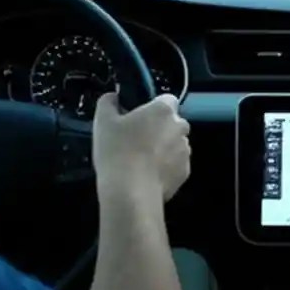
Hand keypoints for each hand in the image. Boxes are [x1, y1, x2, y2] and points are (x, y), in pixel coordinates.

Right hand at [93, 93, 190, 208]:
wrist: (131, 192)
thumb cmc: (117, 151)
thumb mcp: (103, 122)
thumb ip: (108, 103)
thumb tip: (113, 97)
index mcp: (163, 110)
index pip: (167, 100)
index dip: (154, 107)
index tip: (140, 118)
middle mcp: (180, 127)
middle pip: (173, 123)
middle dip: (160, 129)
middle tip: (138, 140)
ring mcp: (186, 151)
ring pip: (176, 144)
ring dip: (165, 148)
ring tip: (142, 161)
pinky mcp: (185, 173)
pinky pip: (176, 165)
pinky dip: (167, 168)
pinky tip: (149, 175)